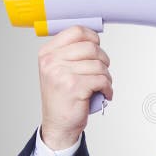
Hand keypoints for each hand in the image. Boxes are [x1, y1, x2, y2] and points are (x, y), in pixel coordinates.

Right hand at [37, 26, 112, 149]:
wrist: (58, 124)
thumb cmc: (62, 96)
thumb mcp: (58, 69)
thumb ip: (71, 52)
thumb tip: (93, 38)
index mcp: (47, 53)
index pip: (76, 31)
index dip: (92, 38)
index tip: (97, 46)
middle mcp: (51, 61)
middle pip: (91, 47)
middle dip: (103, 59)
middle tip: (102, 71)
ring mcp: (61, 74)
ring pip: (99, 65)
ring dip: (106, 76)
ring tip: (101, 85)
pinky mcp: (74, 87)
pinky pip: (102, 80)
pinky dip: (108, 88)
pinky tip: (103, 93)